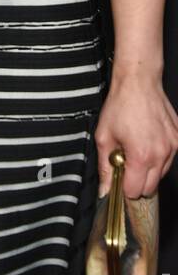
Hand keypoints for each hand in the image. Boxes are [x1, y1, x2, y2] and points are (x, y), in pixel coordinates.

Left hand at [95, 73, 177, 198]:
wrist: (138, 83)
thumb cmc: (120, 106)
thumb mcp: (104, 136)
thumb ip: (105, 167)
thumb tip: (105, 191)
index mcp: (141, 156)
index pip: (135, 191)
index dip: (124, 187)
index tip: (119, 178)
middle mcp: (161, 154)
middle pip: (150, 188)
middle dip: (136, 181)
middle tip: (126, 164)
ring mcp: (173, 147)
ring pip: (161, 174)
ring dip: (148, 169)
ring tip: (136, 149)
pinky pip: (169, 159)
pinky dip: (158, 156)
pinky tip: (147, 141)